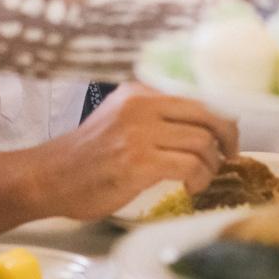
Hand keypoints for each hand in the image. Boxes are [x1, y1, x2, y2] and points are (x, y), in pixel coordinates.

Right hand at [37, 84, 237, 220]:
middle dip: (227, 137)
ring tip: (203, 177)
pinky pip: (188, 165)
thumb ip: (152, 113)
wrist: (49, 177)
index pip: (196, 95)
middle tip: (229, 156)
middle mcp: (141, 105)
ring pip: (201, 141)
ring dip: (211, 164)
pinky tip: (191, 188)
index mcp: (139, 91)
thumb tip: (201, 123)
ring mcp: (140, 133)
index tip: (227, 136)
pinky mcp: (139, 162)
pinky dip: (198, 178)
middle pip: (207, 114)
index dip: (221, 117)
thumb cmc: (85, 155)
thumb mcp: (118, 117)